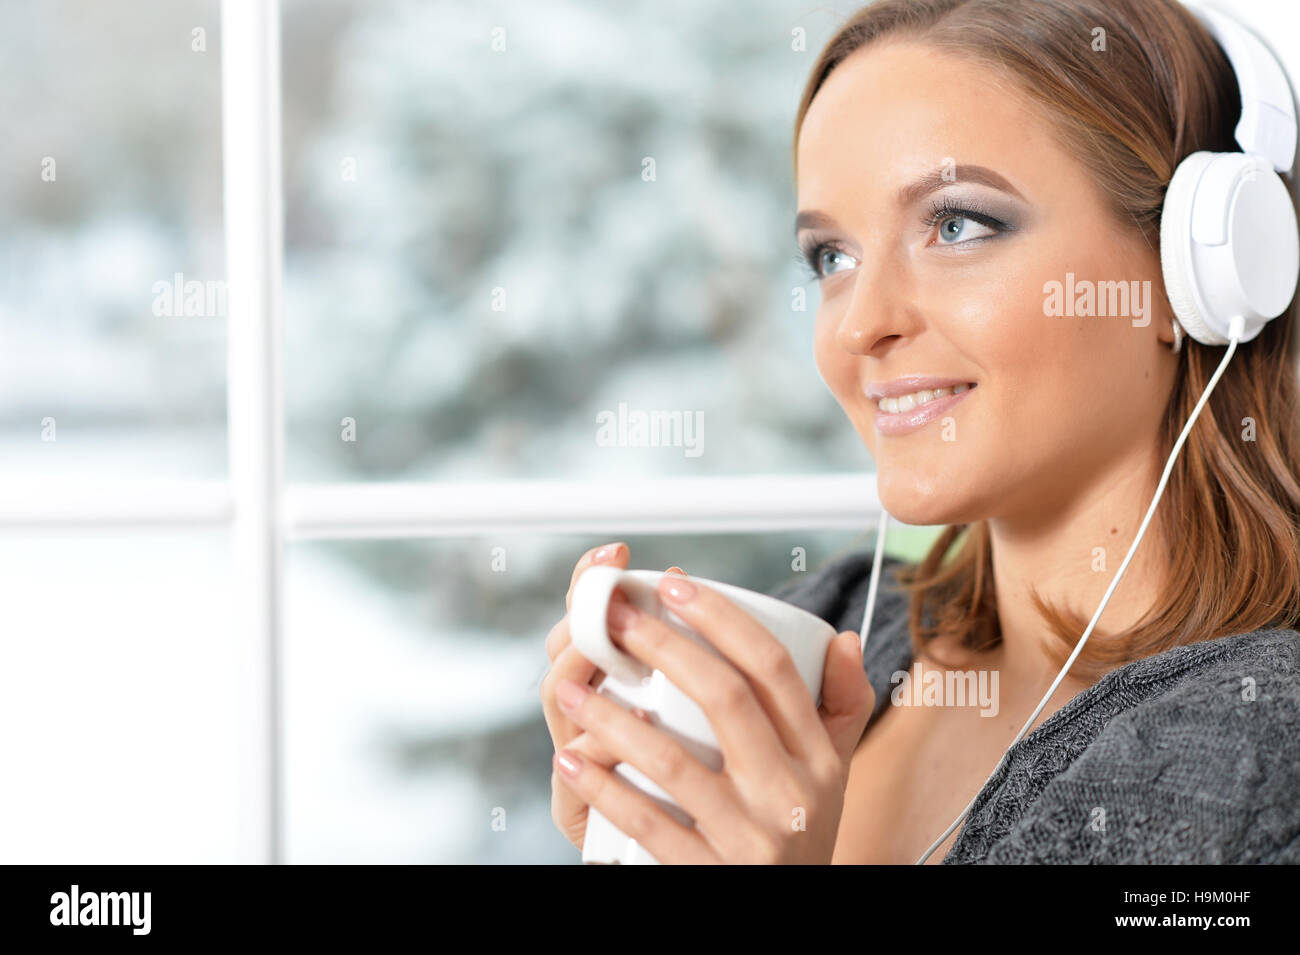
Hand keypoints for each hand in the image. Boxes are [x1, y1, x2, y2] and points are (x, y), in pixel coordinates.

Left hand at [551, 572, 873, 862]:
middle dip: (661, 646)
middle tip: (615, 617)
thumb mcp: (835, 775)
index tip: (673, 584)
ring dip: (610, 718)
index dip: (720, 616)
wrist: (792, 920)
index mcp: (819, 757)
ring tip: (571, 689)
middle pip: (725, 697)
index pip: (773, 668)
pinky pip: (648, 825)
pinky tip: (569, 759)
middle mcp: (792, 794)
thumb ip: (843, 706)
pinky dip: (603, 789)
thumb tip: (839, 636)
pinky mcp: (712, 877)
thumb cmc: (801, 838)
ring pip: (673, 761)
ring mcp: (752, 839)